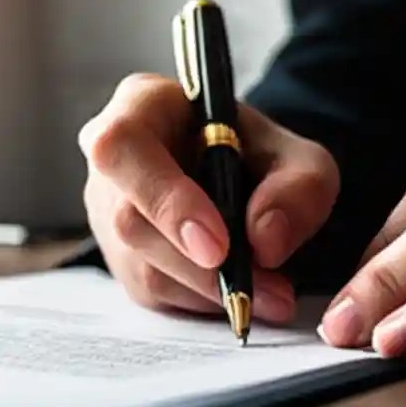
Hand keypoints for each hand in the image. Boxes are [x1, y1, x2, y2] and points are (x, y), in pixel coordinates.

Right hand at [79, 73, 339, 321]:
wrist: (241, 175)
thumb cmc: (257, 155)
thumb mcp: (300, 157)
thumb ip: (298, 188)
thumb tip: (266, 241)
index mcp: (142, 106)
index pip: (123, 147)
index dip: (164, 199)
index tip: (217, 245)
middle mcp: (110, 161)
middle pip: (131, 221)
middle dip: (197, 265)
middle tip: (258, 287)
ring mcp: (106, 213)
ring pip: (142, 265)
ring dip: (208, 289)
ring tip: (269, 294)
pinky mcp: (119, 258)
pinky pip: (151, 291)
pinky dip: (201, 300)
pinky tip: (239, 290)